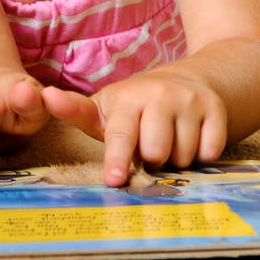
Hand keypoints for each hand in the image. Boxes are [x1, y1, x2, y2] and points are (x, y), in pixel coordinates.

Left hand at [41, 70, 226, 185]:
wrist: (189, 80)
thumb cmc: (137, 106)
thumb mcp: (106, 108)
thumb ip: (76, 111)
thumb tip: (45, 97)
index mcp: (125, 99)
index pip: (119, 134)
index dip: (117, 158)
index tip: (115, 179)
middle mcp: (157, 95)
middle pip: (155, 154)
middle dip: (152, 160)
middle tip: (150, 146)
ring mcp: (187, 100)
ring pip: (182, 157)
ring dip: (176, 159)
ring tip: (171, 139)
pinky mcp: (215, 108)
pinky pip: (209, 152)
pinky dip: (201, 154)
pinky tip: (193, 137)